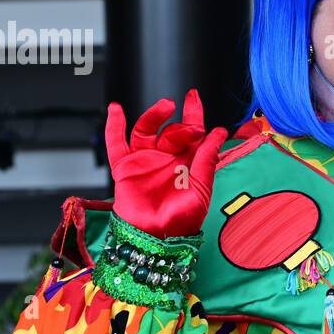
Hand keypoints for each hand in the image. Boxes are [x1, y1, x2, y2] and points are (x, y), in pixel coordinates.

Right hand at [104, 88, 227, 237]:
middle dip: (182, 126)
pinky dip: (114, 126)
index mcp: (186, 162)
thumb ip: (208, 157)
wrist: (158, 236)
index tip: (194, 97)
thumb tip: (220, 131)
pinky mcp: (125, 168)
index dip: (193, 113)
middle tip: (191, 128)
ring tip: (165, 106)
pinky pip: (116, 143)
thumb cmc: (183, 218)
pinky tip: (116, 109)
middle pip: (171, 130)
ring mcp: (144, 161)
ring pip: (146, 130)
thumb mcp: (202, 186)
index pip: (191, 132)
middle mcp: (165, 159)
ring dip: (153, 115)